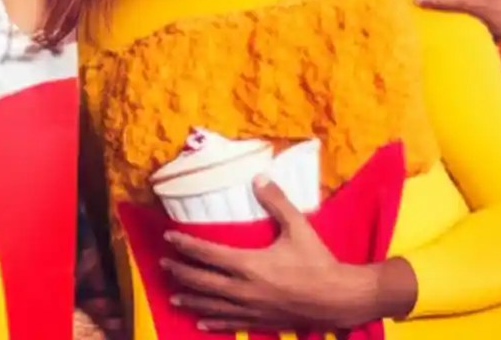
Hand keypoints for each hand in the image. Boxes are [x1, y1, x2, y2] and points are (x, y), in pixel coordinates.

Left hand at [161, 177, 385, 332]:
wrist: (336, 298)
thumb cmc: (317, 262)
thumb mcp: (298, 227)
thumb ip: (277, 202)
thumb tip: (259, 178)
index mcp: (248, 264)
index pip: (208, 253)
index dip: (186, 245)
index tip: (168, 238)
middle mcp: (242, 289)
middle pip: (202, 281)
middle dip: (181, 271)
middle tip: (164, 264)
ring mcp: (249, 308)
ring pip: (211, 305)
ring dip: (191, 298)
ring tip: (173, 296)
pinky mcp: (259, 321)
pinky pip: (230, 322)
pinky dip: (213, 321)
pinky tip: (201, 322)